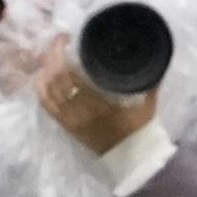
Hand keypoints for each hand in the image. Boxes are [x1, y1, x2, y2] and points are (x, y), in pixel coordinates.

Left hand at [35, 37, 158, 158]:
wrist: (131, 158)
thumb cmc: (139, 131)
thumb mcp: (148, 106)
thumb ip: (149, 85)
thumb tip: (155, 65)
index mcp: (97, 104)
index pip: (71, 74)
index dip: (65, 53)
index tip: (69, 38)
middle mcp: (78, 110)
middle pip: (55, 77)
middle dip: (53, 55)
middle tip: (60, 42)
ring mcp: (68, 118)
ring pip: (46, 88)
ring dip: (45, 68)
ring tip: (52, 55)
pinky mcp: (64, 124)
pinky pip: (45, 103)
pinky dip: (41, 87)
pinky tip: (43, 75)